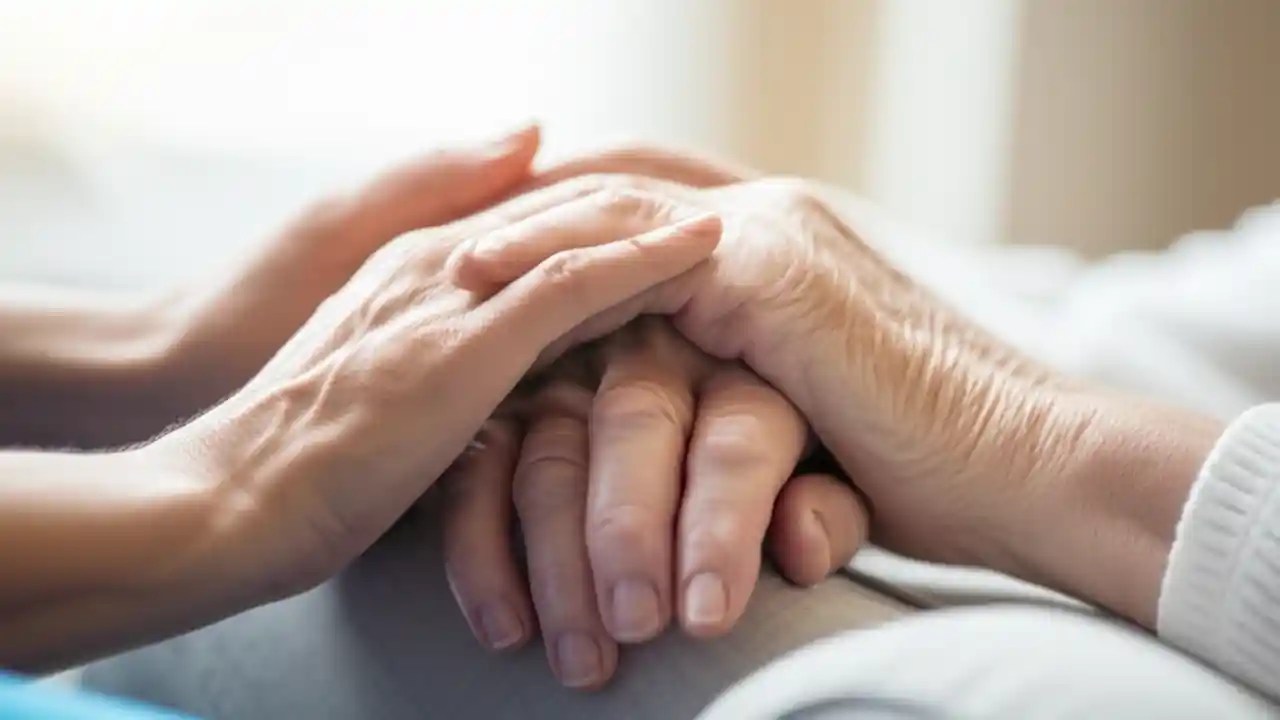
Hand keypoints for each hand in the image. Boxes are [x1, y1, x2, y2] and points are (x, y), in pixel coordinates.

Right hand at [143, 184, 722, 611]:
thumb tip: (495, 364)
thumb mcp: (374, 395)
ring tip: (722, 210)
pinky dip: (644, 260)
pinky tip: (700, 250)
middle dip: (635, 205)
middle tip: (707, 201)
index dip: (595, 219)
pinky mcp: (465, 344)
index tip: (657, 218)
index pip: (523, 227)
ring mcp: (448, 298)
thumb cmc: (299, 467)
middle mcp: (431, 266)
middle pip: (557, 211)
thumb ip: (433, 357)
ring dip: (654, 218)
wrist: (233, 501)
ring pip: (575, 230)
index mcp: (408, 273)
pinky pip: (575, 281)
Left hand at [449, 171, 1220, 627]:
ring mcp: (770, 238)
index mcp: (772, 255)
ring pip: (614, 214)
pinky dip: (557, 261)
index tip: (487, 255)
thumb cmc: (925, 466)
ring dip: (523, 233)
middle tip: (438, 239)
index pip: (643, 221)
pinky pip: (636, 251)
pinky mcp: (773, 271)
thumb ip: (743, 395)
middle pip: (614, 197)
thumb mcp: (810, 417)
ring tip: (442, 262)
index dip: (565, 232)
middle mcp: (766, 228)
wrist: (1024, 468)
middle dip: (526, 214)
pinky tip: (490, 279)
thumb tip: (699, 428)